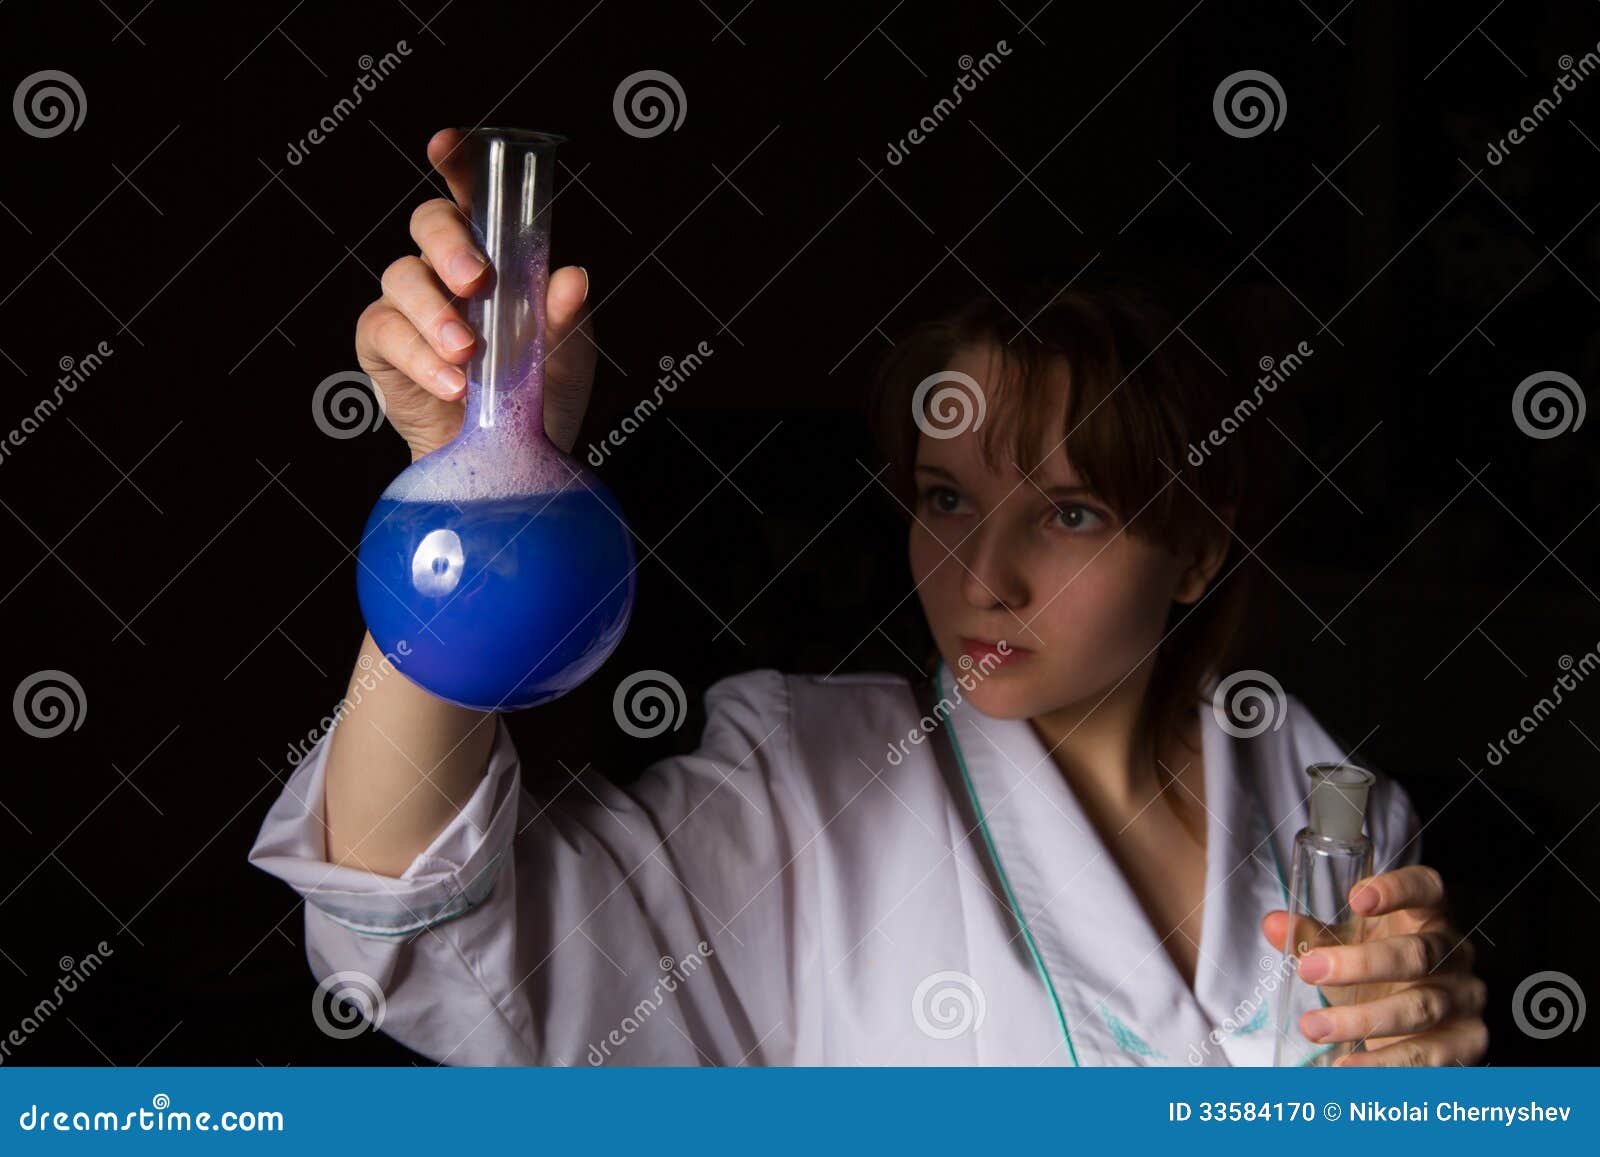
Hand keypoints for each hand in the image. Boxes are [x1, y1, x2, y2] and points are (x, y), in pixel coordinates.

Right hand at [355, 127, 595, 460]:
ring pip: (401, 276)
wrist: (509, 463)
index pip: (473, 194)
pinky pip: (386, 332)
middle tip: (477, 281)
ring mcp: (409, 304)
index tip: (446, 143)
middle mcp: (445, 267)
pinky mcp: (383, 346)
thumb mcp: (568, 357)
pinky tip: (454, 385)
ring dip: (436, 314)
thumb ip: (568, 316)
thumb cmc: (540, 397)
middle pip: (429, 223)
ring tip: (469, 354)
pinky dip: (421, 357)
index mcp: (494, 254)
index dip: (457, 161)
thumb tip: (573, 276)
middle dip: (449, 245)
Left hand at [1260, 864, 1488, 1065]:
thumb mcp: (1348, 946)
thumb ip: (1312, 934)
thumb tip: (1273, 924)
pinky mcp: (1468, 1042)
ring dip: (1362, 1021)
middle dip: (1361, 964)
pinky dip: (1386, 1065)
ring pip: (1419, 1009)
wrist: (1424, 1020)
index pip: (1425, 889)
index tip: (1356, 898)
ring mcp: (1465, 999)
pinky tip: (1348, 1069)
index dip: (1397, 890)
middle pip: (1417, 954)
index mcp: (1429, 914)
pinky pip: (1428, 1057)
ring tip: (1314, 1027)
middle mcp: (1455, 953)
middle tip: (1309, 970)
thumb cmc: (1381, 970)